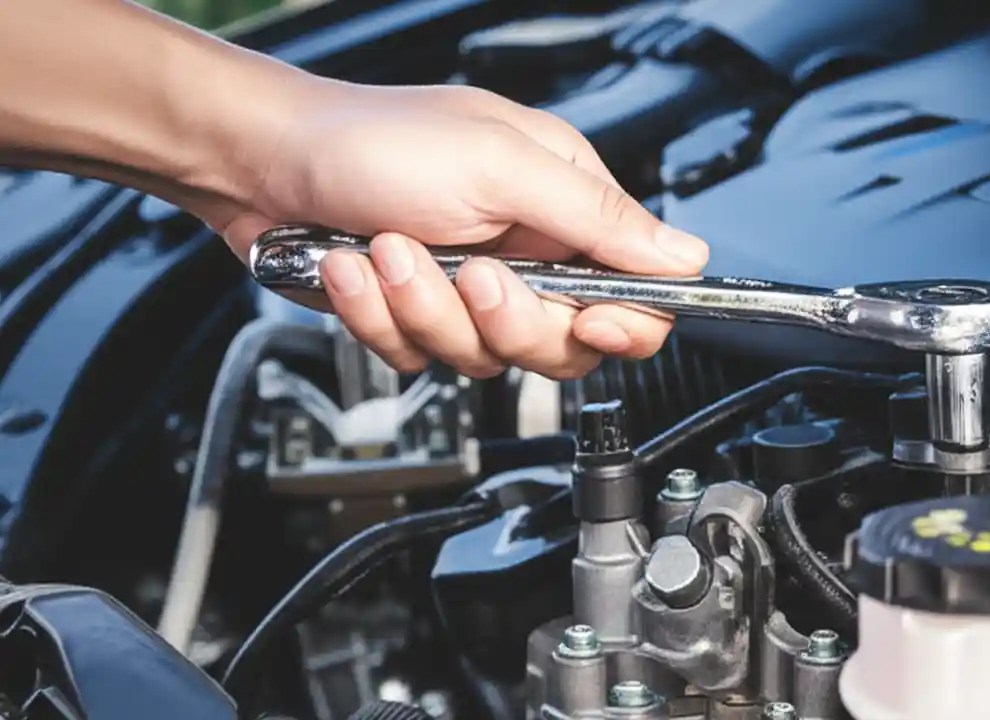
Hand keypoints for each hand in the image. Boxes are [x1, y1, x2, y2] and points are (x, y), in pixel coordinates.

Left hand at [207, 82, 708, 378]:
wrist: (262, 160)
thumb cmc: (371, 139)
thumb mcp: (501, 165)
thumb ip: (598, 218)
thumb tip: (685, 255)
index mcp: (564, 205)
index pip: (638, 293)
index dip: (626, 322)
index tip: (591, 321)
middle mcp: (527, 253)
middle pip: (563, 343)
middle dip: (506, 319)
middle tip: (473, 273)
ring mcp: (470, 291)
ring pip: (484, 359)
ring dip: (425, 307)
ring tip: (388, 248)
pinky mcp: (417, 318)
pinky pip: (420, 358)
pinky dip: (378, 315)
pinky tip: (356, 266)